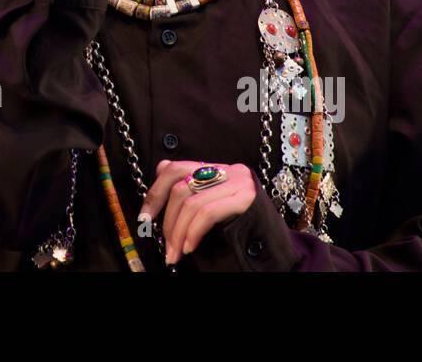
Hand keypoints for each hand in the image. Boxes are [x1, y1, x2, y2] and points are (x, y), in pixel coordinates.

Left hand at [138, 160, 256, 264]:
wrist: (276, 242)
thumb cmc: (241, 226)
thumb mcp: (212, 204)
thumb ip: (191, 190)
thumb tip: (158, 182)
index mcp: (216, 168)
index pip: (175, 168)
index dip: (155, 192)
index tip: (145, 218)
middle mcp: (228, 169)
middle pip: (180, 187)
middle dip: (167, 221)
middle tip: (165, 246)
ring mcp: (238, 182)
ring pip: (191, 202)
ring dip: (178, 232)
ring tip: (175, 254)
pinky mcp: (245, 198)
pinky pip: (207, 213)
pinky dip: (193, 232)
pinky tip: (189, 247)